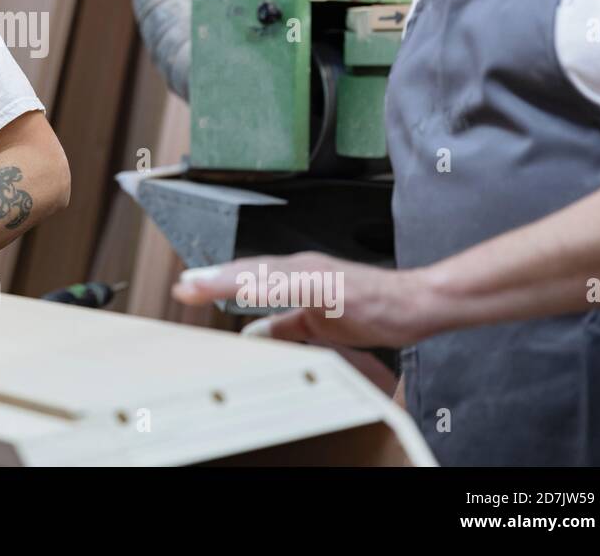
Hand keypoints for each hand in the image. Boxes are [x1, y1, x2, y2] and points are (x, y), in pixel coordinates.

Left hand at [171, 252, 432, 348]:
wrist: (416, 303)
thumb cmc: (373, 309)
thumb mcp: (317, 323)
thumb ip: (284, 326)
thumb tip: (251, 333)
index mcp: (296, 275)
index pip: (248, 277)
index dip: (216, 282)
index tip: (187, 288)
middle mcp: (301, 267)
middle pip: (248, 271)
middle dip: (213, 278)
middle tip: (183, 286)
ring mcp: (316, 272)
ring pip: (264, 273)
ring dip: (230, 278)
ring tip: (201, 284)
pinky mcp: (333, 284)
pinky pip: (295, 285)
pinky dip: (269, 287)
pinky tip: (248, 292)